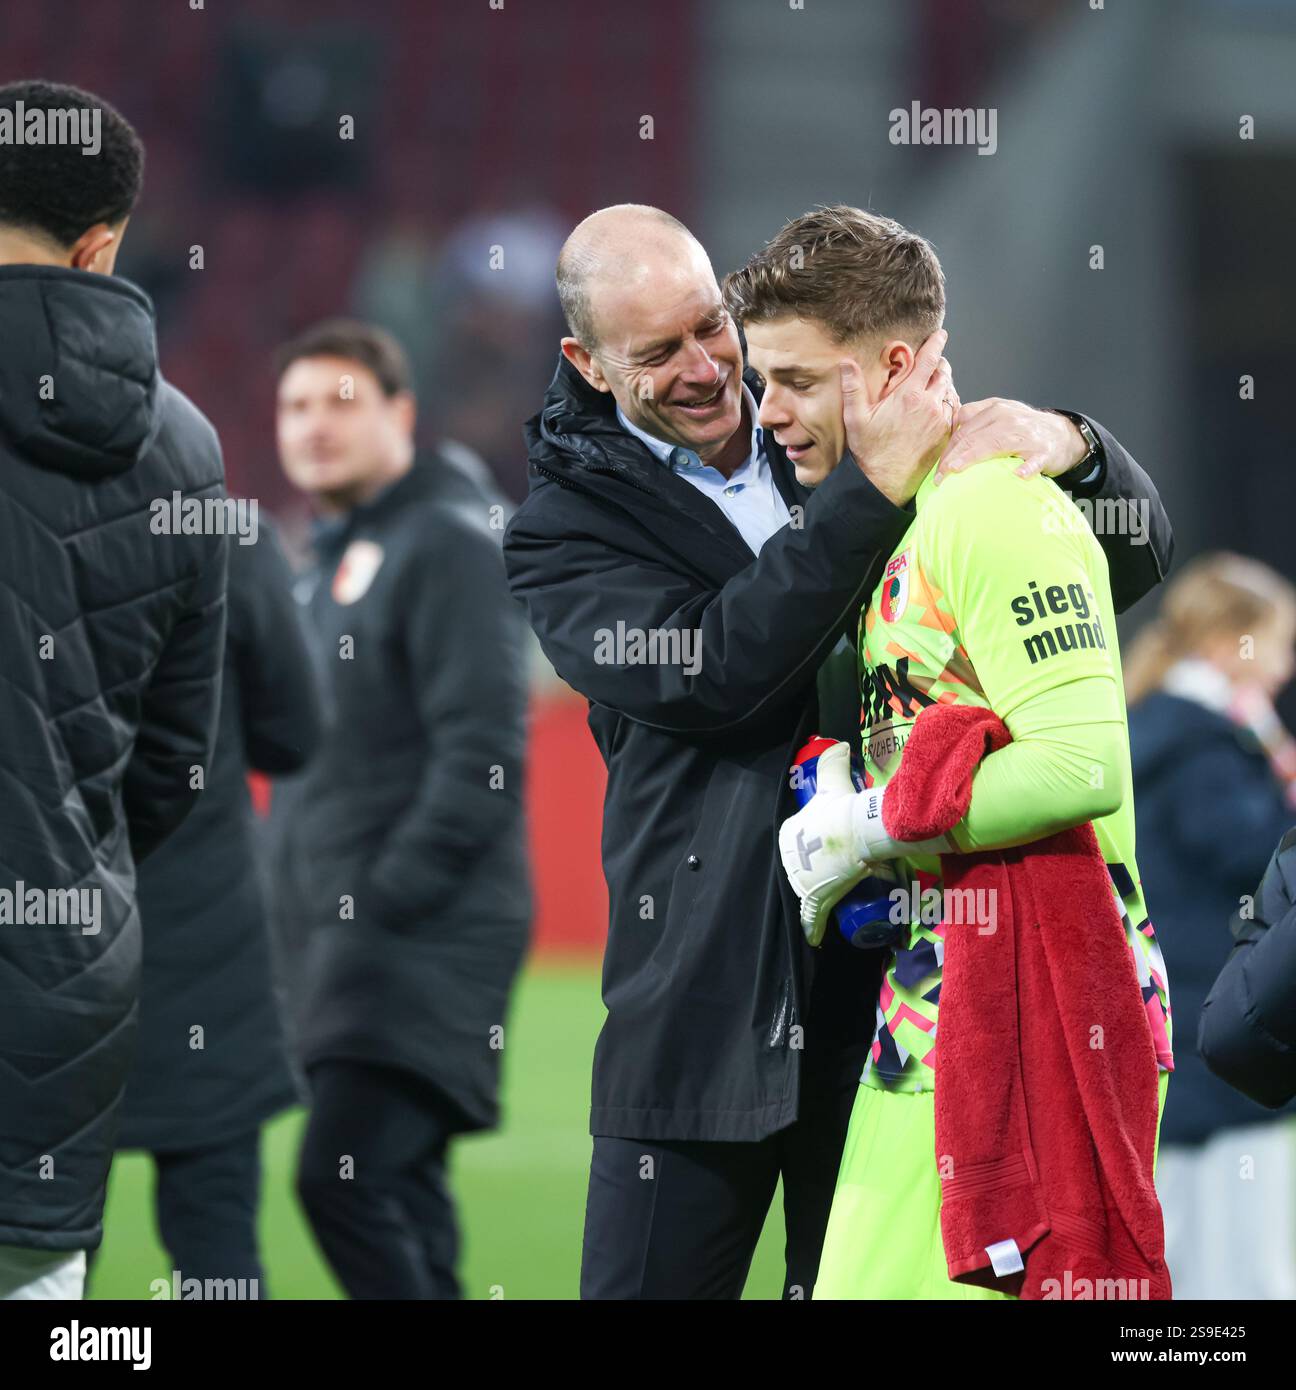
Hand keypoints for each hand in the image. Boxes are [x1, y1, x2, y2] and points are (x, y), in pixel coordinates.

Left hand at [778, 741, 868, 945]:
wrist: (858, 827)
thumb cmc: (842, 806)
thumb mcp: (833, 781)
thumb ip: (833, 760)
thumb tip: (840, 744)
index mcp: (786, 833)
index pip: (799, 842)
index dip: (816, 846)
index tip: (833, 847)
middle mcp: (788, 858)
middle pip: (805, 866)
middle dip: (820, 870)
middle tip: (842, 868)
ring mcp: (800, 880)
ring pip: (811, 888)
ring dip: (820, 893)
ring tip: (839, 890)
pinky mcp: (815, 898)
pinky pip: (812, 917)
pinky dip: (813, 928)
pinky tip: (815, 936)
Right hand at [841, 329, 957, 507]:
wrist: (884, 483)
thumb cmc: (869, 452)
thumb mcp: (855, 418)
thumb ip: (853, 388)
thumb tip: (846, 362)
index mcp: (909, 396)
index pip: (930, 360)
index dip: (936, 343)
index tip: (940, 334)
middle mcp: (930, 405)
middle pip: (944, 373)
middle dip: (940, 364)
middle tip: (933, 363)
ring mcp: (941, 422)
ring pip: (951, 391)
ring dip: (945, 384)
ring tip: (935, 385)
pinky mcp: (946, 436)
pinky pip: (955, 412)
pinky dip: (949, 404)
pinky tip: (939, 408)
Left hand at [936, 399, 1085, 484]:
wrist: (1062, 434)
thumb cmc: (1023, 429)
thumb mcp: (999, 416)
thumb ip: (975, 421)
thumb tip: (947, 439)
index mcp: (994, 409)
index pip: (963, 429)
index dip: (947, 449)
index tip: (938, 468)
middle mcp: (1008, 418)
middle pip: (973, 437)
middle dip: (952, 457)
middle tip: (940, 477)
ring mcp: (1026, 434)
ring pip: (995, 444)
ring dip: (974, 457)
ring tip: (957, 470)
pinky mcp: (1044, 451)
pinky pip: (1034, 460)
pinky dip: (1027, 467)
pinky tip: (1018, 475)